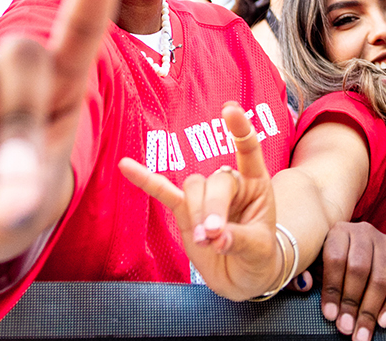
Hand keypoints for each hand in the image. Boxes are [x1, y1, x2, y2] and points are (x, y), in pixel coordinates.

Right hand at [119, 102, 280, 300]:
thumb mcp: (258, 250)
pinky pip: (163, 192)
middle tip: (214, 237)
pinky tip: (126, 167)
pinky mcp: (183, 210)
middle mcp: (229, 183)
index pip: (248, 150)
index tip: (229, 110)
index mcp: (255, 183)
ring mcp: (204, 195)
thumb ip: (238, 240)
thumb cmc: (257, 257)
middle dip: (213, 209)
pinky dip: (146, 180)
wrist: (242, 275)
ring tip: (205, 242)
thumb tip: (217, 238)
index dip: (240, 129)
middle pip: (214, 181)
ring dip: (197, 214)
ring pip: (192, 189)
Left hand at [316, 221, 385, 340]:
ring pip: (380, 277)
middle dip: (352, 303)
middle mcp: (364, 231)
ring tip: (362, 333)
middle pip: (359, 269)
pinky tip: (383, 321)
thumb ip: (305, 272)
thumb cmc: (334, 264)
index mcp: (339, 231)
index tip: (330, 315)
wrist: (361, 251)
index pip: (336, 258)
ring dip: (371, 310)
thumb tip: (304, 284)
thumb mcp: (316, 264)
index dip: (332, 288)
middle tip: (346, 328)